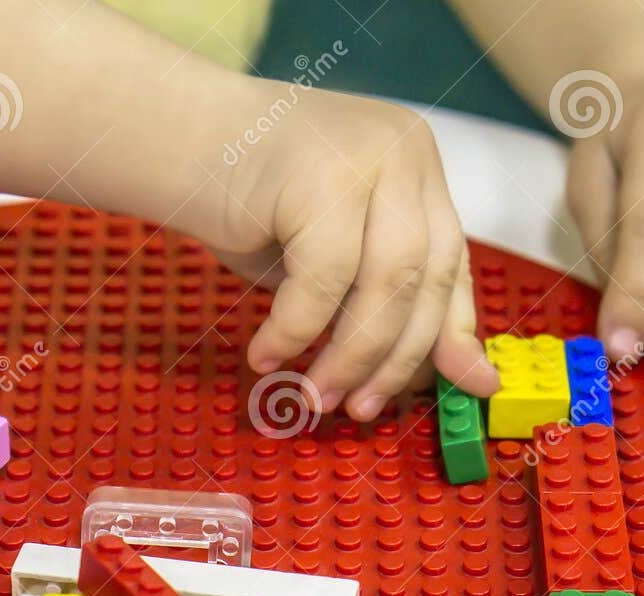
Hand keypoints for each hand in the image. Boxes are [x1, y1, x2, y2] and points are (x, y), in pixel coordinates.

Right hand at [205, 86, 498, 420]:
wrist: (174, 140)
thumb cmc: (246, 201)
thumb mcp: (329, 256)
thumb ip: (378, 300)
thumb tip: (437, 374)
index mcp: (417, 167)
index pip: (452, 262)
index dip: (457, 332)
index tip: (469, 385)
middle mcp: (406, 152)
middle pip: (426, 276)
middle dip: (393, 358)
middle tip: (358, 408)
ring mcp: (369, 155)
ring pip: (386, 281)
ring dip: (351, 354)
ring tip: (315, 394)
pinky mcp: (323, 173)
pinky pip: (323, 278)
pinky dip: (295, 329)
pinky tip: (267, 353)